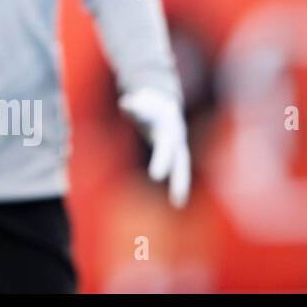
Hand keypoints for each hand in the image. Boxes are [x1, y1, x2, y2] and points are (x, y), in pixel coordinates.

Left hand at [119, 88, 190, 207]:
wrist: (162, 102)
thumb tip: (124, 104)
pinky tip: (176, 202)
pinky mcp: (174, 153)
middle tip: (176, 200)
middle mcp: (176, 139)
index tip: (155, 177)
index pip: (165, 147)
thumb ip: (132, 106)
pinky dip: (178, 184)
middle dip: (179, 180)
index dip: (161, 161)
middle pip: (180, 162)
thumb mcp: (138, 102)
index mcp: (167, 128)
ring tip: (178, 204)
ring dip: (181, 185)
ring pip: (182, 168)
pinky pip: (178, 170)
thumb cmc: (145, 103)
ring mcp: (177, 146)